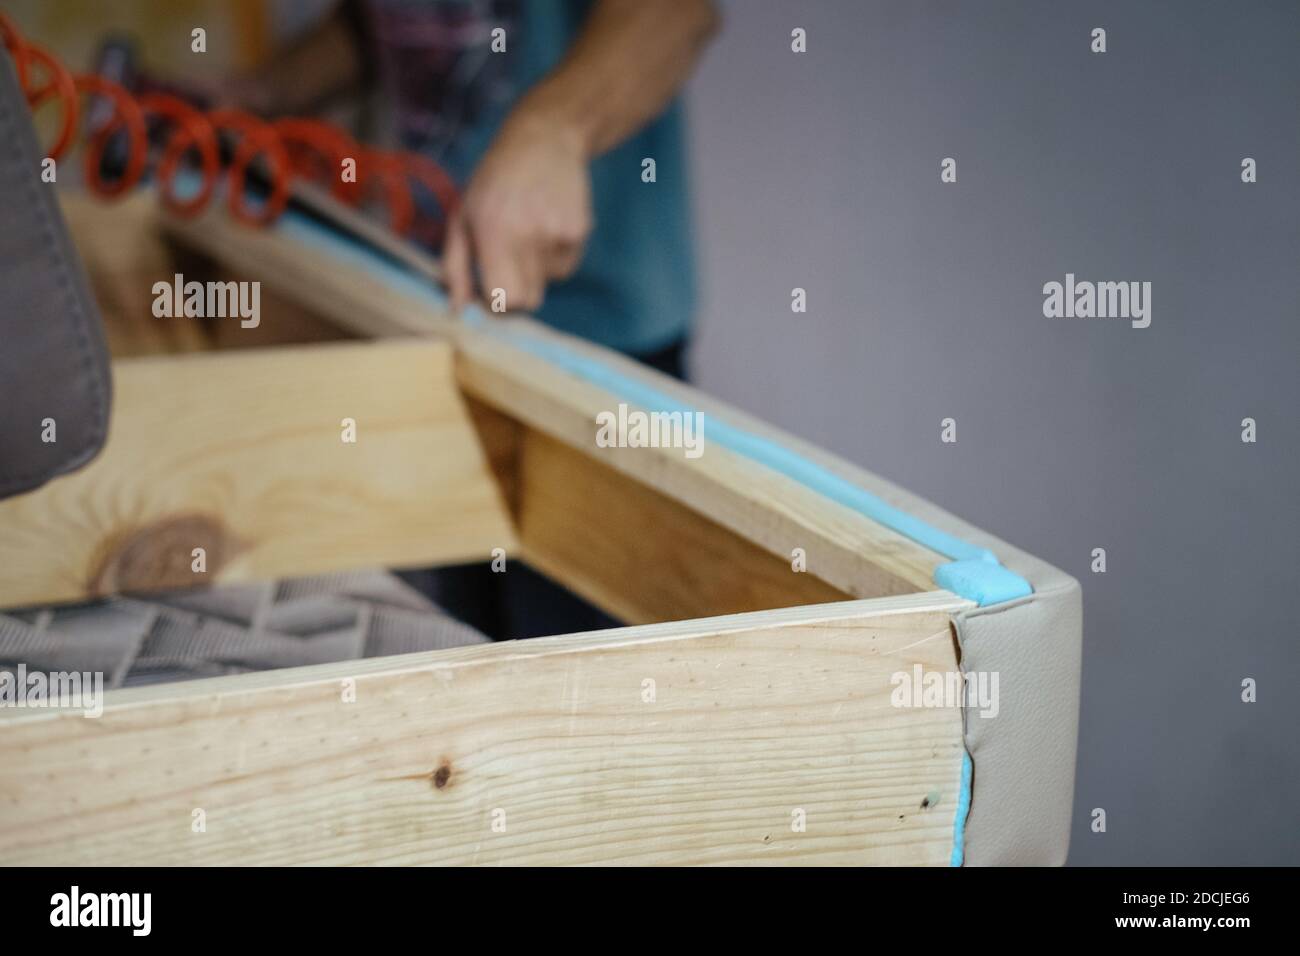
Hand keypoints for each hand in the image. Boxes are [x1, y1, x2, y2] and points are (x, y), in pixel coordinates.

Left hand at [444, 109, 592, 313]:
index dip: (495, 305)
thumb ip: (455, 266)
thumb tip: (456, 309)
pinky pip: (564, 268)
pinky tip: (545, 226)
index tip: (487, 293)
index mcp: (495, 232)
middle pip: (529, 301)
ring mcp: (560, 234)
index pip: (505, 300)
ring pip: (546, 284)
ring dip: (533, 270)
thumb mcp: (462, 216)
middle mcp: (530, 235)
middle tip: (504, 269)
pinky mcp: (580, 232)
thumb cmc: (494, 181)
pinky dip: (552, 258)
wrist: (544, 141)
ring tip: (527, 232)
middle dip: (514, 295)